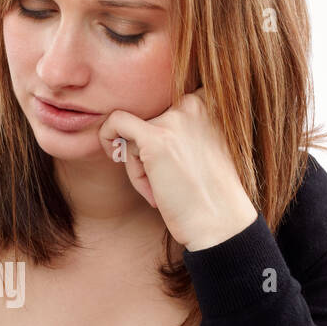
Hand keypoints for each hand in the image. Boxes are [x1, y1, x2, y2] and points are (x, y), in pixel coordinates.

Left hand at [98, 88, 257, 250]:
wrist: (219, 223)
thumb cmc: (209, 193)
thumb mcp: (204, 148)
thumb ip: (182, 129)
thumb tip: (133, 122)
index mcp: (211, 102)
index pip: (166, 103)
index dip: (158, 130)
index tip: (165, 157)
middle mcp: (194, 104)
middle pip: (148, 118)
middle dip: (147, 150)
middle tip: (163, 181)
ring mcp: (175, 119)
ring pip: (132, 130)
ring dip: (137, 163)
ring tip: (160, 190)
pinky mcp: (155, 138)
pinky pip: (116, 123)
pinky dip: (107, 138)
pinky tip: (113, 156)